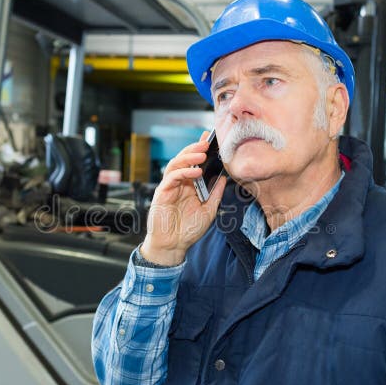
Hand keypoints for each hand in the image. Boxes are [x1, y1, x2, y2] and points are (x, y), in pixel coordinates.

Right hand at [140, 131, 226, 265]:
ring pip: (176, 164)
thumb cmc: (188, 230)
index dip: (200, 149)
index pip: (194, 163)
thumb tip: (224, 178)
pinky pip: (171, 178)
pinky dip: (183, 172)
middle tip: (207, 141)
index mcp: (189, 185)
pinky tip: (195, 171)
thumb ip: (215, 194)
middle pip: (184, 159)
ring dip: (189, 156)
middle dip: (195, 148)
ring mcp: (169, 187)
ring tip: (202, 153)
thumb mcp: (208, 211)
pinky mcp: (162, 194)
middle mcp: (178, 184)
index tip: (211, 138)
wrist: (173, 246)